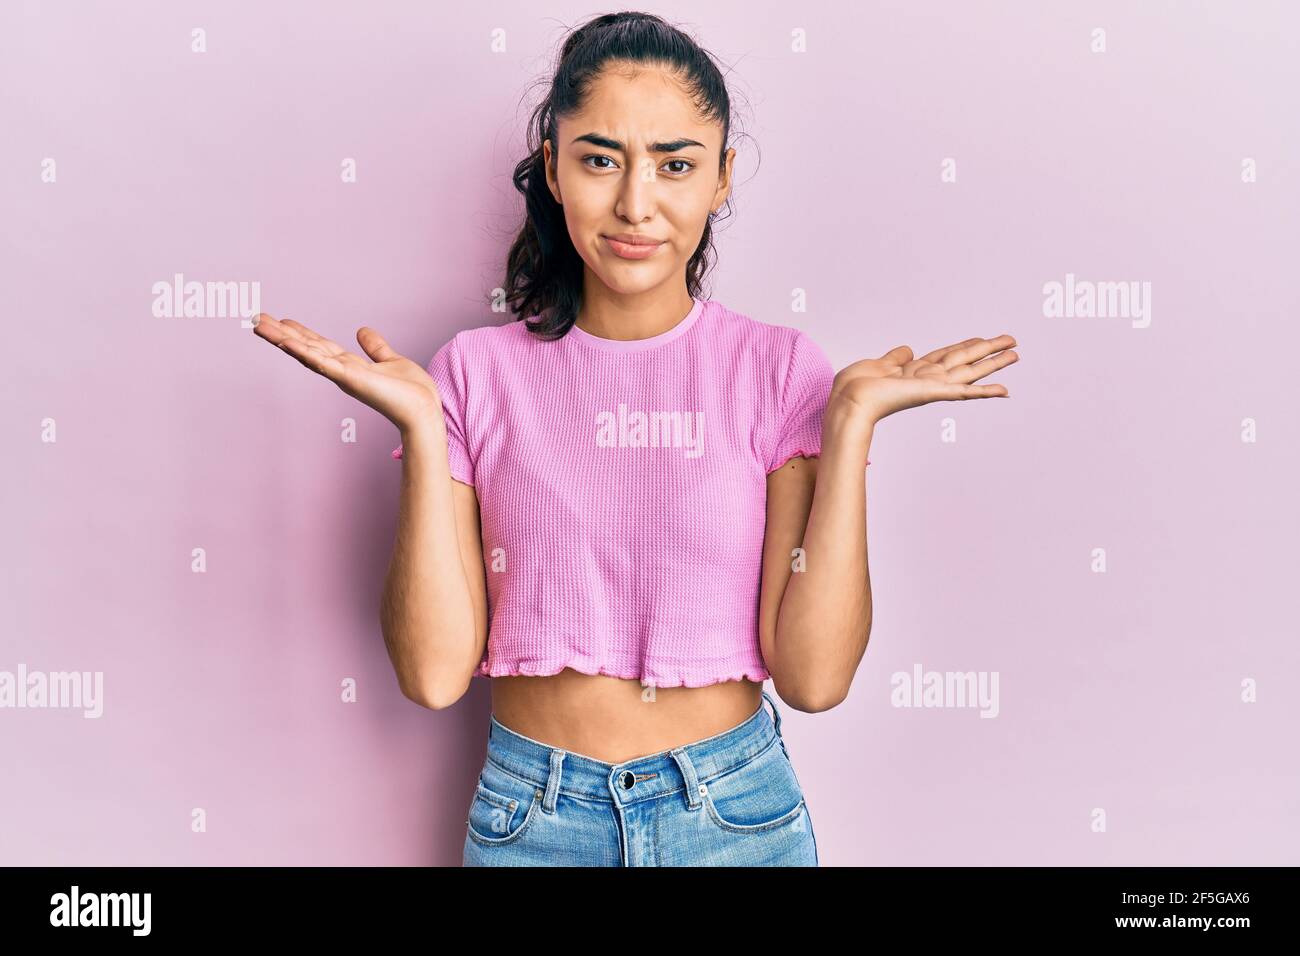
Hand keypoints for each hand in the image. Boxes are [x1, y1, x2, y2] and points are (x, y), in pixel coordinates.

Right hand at [251, 313, 441, 431]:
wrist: (424, 409)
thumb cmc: (411, 392)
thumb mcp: (390, 360)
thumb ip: (375, 347)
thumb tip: (362, 330)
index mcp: (349, 365)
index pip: (318, 345)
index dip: (300, 332)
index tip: (281, 320)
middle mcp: (341, 370)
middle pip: (305, 347)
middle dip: (281, 333)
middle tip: (256, 318)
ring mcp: (343, 375)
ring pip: (306, 353)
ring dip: (282, 338)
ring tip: (259, 325)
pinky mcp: (350, 378)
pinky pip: (322, 362)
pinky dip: (303, 351)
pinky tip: (286, 341)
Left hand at [830, 335, 1017, 423]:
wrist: (850, 399)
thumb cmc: (856, 387)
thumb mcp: (878, 364)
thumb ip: (895, 357)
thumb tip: (907, 350)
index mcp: (916, 371)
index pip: (947, 355)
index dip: (966, 346)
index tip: (982, 339)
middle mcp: (929, 379)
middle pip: (966, 360)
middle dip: (989, 351)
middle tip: (1013, 342)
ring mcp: (933, 387)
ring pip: (972, 371)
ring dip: (995, 363)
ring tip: (1017, 354)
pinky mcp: (934, 393)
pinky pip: (965, 393)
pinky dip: (985, 392)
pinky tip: (1005, 390)